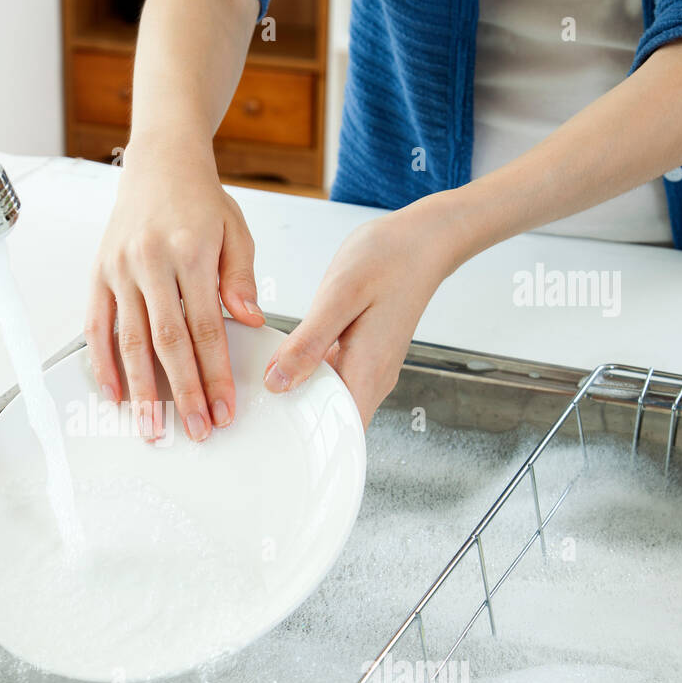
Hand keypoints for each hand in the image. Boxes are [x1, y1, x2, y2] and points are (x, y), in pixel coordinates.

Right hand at [86, 137, 265, 441]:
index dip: (215, 374)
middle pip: (167, 342)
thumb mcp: (235, 231)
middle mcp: (150, 262)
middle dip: (182, 392)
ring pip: (130, 341)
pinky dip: (103, 363)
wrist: (160, 162)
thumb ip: (241, 278)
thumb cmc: (200, 201)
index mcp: (190, 252)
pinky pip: (96, 327)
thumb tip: (251, 322)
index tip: (225, 408)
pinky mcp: (98, 274)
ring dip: (141, 391)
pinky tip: (114, 394)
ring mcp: (119, 269)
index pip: (206, 328)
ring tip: (152, 427)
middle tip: (195, 429)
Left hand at [264, 194, 463, 426]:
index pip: (340, 433)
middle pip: (332, 422)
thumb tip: (277, 382)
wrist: (422, 241)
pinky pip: (333, 378)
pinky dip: (309, 375)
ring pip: (331, 402)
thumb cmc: (388, 260)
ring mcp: (370, 368)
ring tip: (266, 390)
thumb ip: (308, 343)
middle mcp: (372, 378)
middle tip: (259, 412)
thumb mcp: (339, 297)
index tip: (275, 438)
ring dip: (301, 399)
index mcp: (367, 372)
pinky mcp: (364, 355)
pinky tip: (288, 360)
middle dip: (297, 423)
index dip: (310, 442)